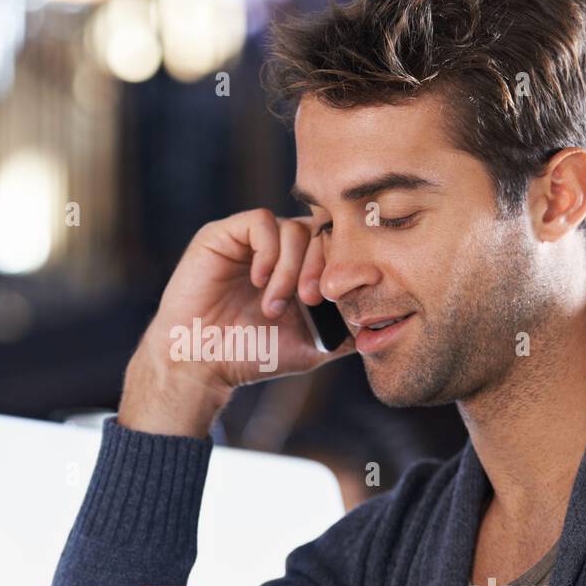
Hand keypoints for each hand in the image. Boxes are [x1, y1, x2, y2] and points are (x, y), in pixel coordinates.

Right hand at [118, 208, 356, 436]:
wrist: (202, 363)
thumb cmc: (251, 356)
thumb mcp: (310, 347)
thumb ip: (343, 333)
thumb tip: (383, 324)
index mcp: (300, 272)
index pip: (334, 247)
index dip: (340, 268)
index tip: (331, 302)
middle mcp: (278, 252)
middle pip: (320, 231)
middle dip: (321, 265)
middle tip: (310, 300)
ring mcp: (251, 242)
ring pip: (293, 227)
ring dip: (291, 268)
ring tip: (274, 304)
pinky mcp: (224, 235)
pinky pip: (261, 221)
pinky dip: (268, 251)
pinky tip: (260, 281)